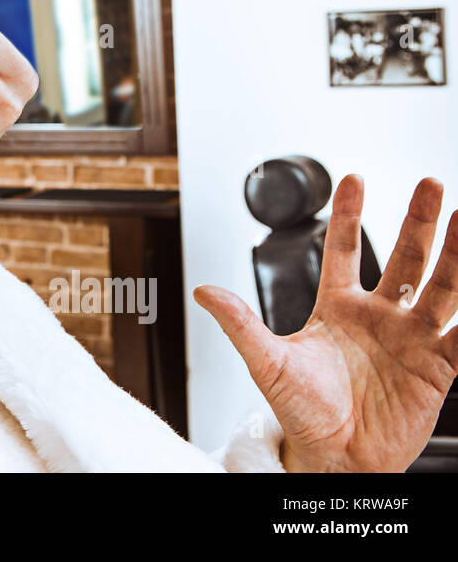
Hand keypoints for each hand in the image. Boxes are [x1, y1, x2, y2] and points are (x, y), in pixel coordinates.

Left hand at [195, 175, 457, 471]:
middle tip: (430, 185)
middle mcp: (379, 317)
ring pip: (441, 287)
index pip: (345, 250)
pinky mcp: (437, 367)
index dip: (349, 215)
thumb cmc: (301, 411)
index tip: (354, 179)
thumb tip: (203, 290)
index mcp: (338, 309)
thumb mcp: (267, 363)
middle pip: (405, 258)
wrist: (334, 456)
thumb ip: (239, 324)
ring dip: (456, 255)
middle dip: (419, 221)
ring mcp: (411, 339)